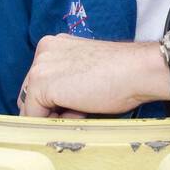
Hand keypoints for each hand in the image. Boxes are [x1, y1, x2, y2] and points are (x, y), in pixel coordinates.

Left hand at [17, 34, 166, 117]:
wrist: (137, 70)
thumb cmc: (122, 73)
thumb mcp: (86, 72)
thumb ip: (67, 83)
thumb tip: (54, 111)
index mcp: (55, 45)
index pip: (40, 82)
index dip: (56, 101)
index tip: (77, 105)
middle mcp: (43, 51)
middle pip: (32, 94)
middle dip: (52, 109)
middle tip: (83, 109)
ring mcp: (39, 67)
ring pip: (33, 107)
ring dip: (55, 116)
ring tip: (84, 109)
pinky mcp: (40, 85)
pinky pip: (35, 117)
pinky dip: (54, 124)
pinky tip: (80, 112)